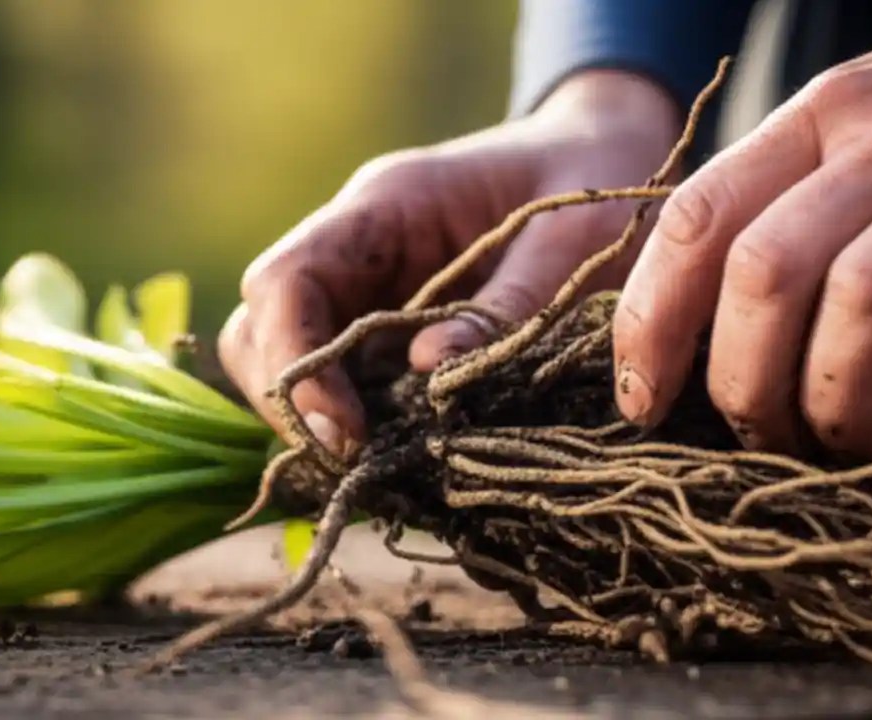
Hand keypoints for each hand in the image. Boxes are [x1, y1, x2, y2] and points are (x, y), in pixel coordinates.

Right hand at [220, 70, 680, 450]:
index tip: (346, 429)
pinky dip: (354, 423)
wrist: (609, 158)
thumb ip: (506, 305)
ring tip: (376, 464)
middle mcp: (354, 251)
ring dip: (314, 418)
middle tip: (354, 458)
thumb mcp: (573, 243)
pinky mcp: (389, 332)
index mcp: (383, 208)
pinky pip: (342, 380)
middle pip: (262, 328)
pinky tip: (399, 456)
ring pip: (288, 359)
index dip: (294, 358)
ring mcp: (366, 291)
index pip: (286, 280)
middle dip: (290, 399)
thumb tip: (429, 372)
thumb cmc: (596, 184)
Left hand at [614, 29, 871, 458]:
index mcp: (819, 117)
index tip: (641, 401)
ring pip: (857, 307)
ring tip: (829, 439)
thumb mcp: (857, 134)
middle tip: (754, 433)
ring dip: (828, 400)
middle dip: (741, 379)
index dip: (651, 324)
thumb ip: (775, 200)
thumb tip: (669, 319)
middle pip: (765, 273)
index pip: (696, 220)